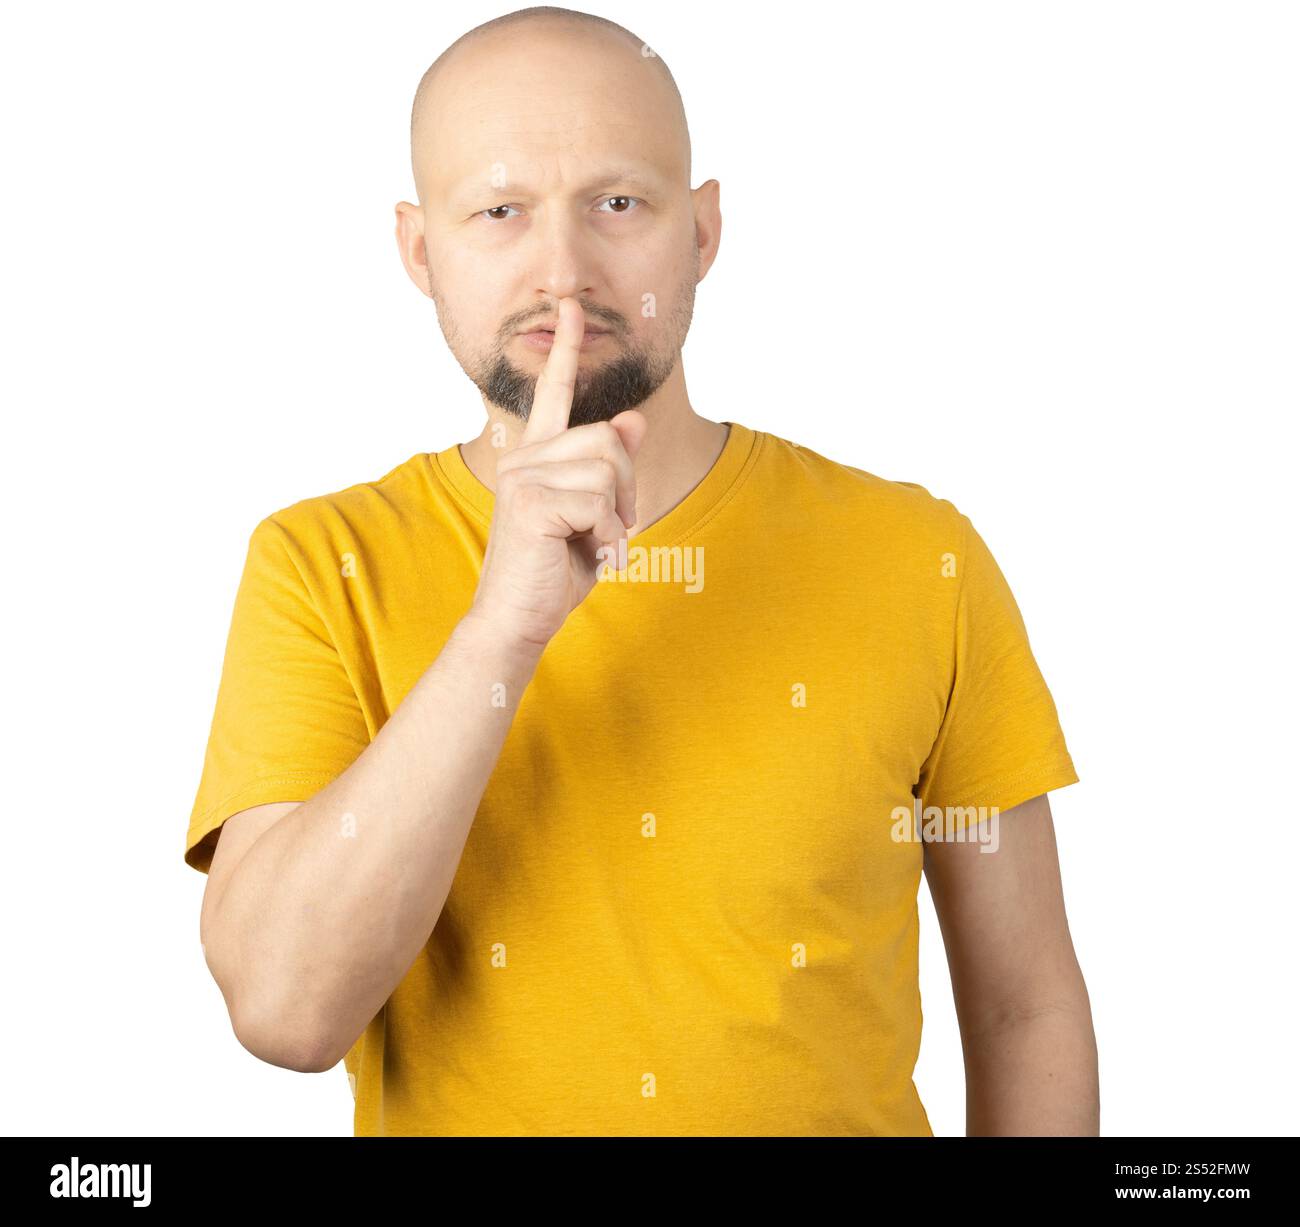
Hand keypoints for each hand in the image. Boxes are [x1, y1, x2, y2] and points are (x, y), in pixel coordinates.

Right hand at [467, 296, 646, 650]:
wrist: (517, 620)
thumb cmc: (553, 572)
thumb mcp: (594, 517)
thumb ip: (612, 469)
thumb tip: (632, 419)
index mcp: (537, 456)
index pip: (553, 394)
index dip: (565, 350)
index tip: (572, 309)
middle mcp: (525, 456)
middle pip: (608, 438)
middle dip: (628, 487)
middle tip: (614, 529)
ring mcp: (523, 475)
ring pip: (609, 467)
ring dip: (618, 515)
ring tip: (596, 544)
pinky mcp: (529, 501)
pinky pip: (600, 501)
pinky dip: (608, 535)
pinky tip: (589, 555)